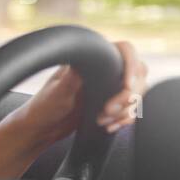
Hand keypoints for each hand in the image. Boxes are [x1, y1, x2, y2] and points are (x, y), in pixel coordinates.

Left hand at [12, 39, 147, 147]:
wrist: (41, 128)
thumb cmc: (43, 108)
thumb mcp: (56, 94)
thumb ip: (69, 81)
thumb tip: (80, 67)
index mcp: (90, 60)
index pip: (124, 51)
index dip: (131, 66)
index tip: (128, 87)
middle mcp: (103, 70)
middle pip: (138, 73)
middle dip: (128, 95)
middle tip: (108, 110)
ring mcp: (109, 86)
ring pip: (137, 92)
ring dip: (126, 109)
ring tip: (103, 120)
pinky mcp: (112, 102)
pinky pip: (132, 107)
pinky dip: (126, 118)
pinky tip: (111, 126)